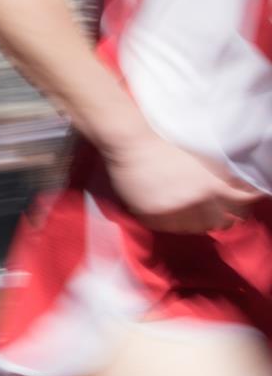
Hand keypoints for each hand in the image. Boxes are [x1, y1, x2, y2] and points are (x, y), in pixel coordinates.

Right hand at [105, 132, 260, 233]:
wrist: (133, 146)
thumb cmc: (168, 148)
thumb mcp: (203, 159)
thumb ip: (223, 177)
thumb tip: (242, 189)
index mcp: (210, 185)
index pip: (238, 206)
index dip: (241, 210)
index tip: (238, 211)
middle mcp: (194, 201)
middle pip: (217, 223)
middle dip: (219, 221)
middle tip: (216, 219)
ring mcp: (172, 210)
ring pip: (192, 229)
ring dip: (195, 224)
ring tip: (192, 218)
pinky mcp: (152, 216)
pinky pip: (168, 229)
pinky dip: (172, 225)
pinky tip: (171, 217)